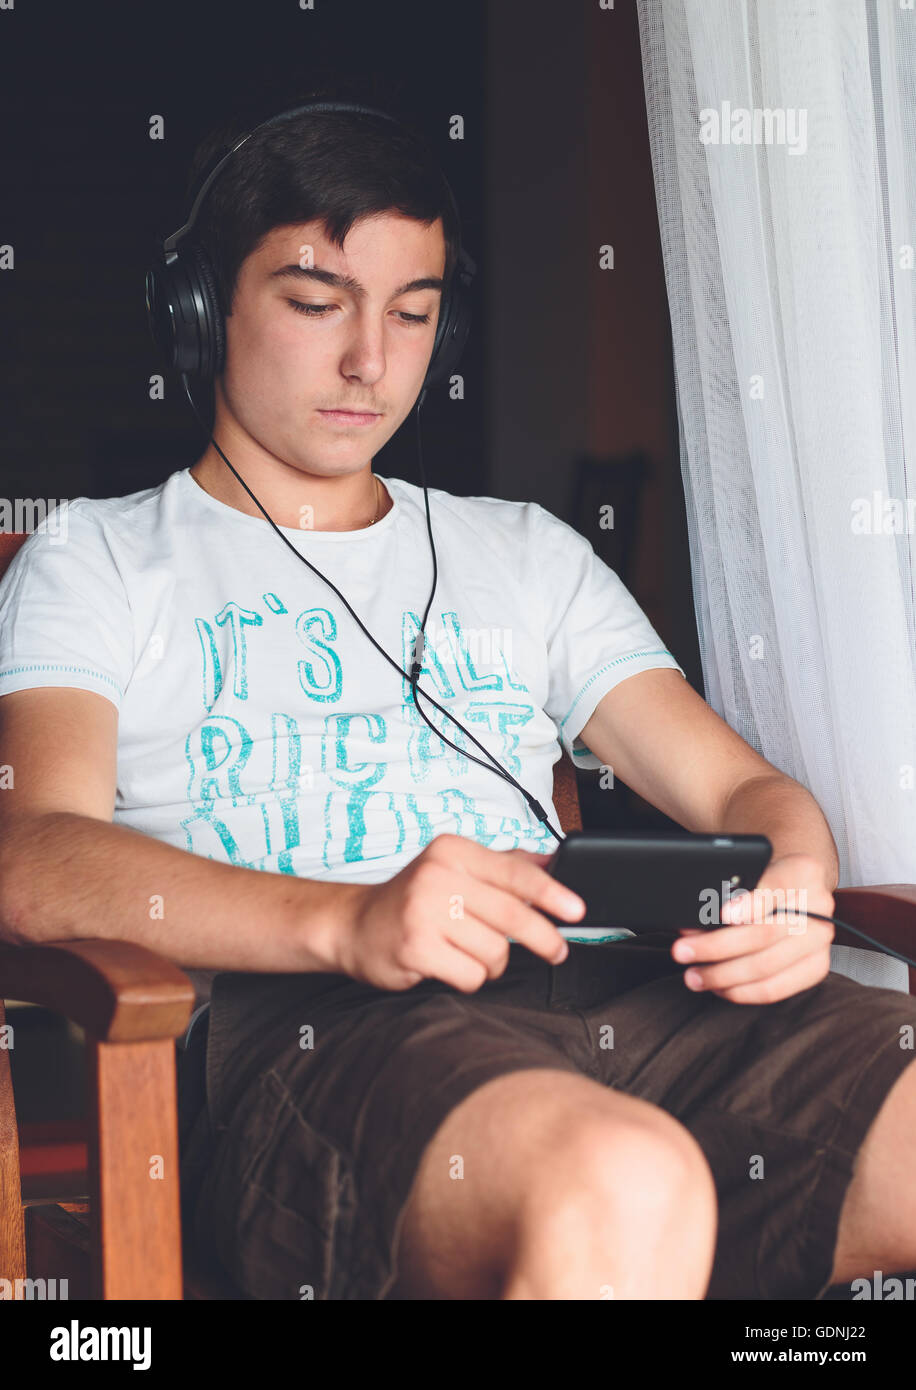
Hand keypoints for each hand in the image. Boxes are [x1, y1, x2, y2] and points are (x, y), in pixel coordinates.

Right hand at [335, 833, 585, 992]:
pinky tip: (453, 966)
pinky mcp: (416, 949)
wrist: (352, 925)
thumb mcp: (455, 868)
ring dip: (493, 962)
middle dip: (544, 938)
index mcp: (452, 850)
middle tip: (557, 951)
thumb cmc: (412, 898)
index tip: (577, 911)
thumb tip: (554, 862)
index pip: (516, 873)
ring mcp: (424, 913)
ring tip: (473, 955)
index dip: (553, 894)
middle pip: (512, 915)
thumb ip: (504, 865)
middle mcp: (437, 875)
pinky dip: (471, 977)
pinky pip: (472, 975)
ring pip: (495, 951)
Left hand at [670, 853, 834, 1003]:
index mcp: (802, 871)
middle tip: (682, 951)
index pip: (774, 888)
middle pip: (764, 933)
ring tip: (693, 976)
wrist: (796, 892)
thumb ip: (729, 891)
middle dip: (717, 946)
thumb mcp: (751, 872)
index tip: (722, 914)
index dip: (749, 904)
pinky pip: (776, 988)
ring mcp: (821, 939)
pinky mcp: (816, 967)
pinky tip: (719, 987)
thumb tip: (692, 922)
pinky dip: (742, 991)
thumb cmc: (764, 881)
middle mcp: (818, 905)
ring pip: (767, 965)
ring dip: (723, 975)